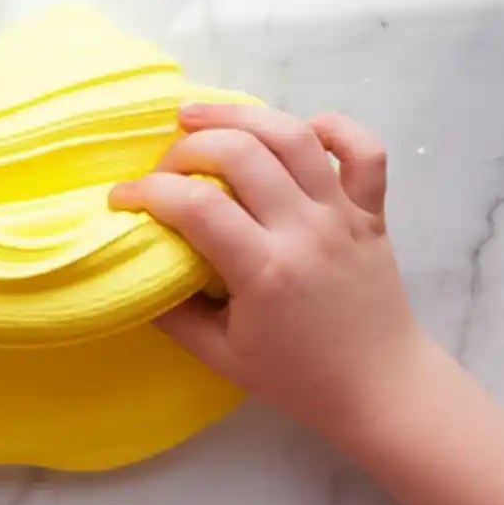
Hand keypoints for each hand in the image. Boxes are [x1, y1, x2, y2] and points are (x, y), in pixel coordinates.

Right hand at [111, 104, 435, 434]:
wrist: (382, 389)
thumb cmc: (297, 378)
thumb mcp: (219, 358)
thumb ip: (172, 314)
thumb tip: (132, 271)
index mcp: (265, 271)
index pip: (196, 206)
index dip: (147, 192)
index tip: (121, 200)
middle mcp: (306, 231)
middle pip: (241, 153)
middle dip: (186, 148)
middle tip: (162, 168)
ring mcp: (343, 215)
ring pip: (294, 136)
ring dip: (240, 115)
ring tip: (199, 116)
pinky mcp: (372, 211)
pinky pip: (363, 149)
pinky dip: (332, 127)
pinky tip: (297, 131)